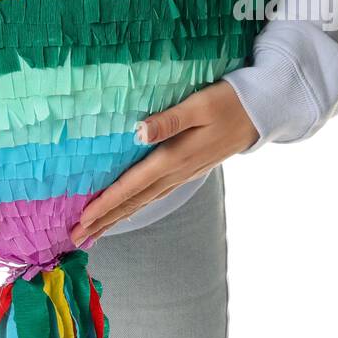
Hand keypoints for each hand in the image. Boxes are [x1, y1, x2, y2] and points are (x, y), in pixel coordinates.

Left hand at [68, 79, 258, 244]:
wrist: (261, 112)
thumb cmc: (228, 101)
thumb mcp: (199, 105)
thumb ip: (169, 120)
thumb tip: (138, 132)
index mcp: (175, 156)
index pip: (132, 185)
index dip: (106, 202)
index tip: (83, 218)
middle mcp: (177, 171)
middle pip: (134, 200)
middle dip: (105, 218)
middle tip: (76, 236)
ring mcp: (185, 174)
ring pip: (145, 200)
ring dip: (119, 215)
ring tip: (95, 229)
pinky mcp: (190, 170)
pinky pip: (157, 194)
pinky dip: (138, 205)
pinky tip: (130, 208)